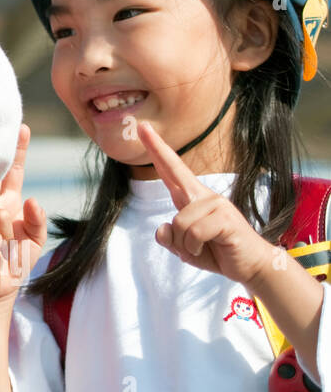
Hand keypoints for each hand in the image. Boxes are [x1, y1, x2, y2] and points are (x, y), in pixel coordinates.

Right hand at [0, 125, 47, 306]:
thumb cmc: (15, 262)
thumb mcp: (36, 241)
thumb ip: (38, 221)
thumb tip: (33, 201)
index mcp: (7, 203)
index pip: (12, 172)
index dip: (17, 151)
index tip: (21, 128)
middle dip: (3, 158)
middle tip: (4, 139)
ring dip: (7, 234)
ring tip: (3, 249)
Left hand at [141, 121, 274, 285]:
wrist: (251, 266)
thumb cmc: (217, 253)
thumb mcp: (185, 249)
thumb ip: (170, 239)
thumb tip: (162, 229)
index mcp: (192, 199)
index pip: (171, 171)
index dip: (157, 150)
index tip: (143, 129)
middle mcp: (204, 196)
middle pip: (175, 171)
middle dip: (157, 149)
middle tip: (140, 125)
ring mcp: (216, 204)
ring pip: (179, 223)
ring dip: (184, 245)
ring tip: (201, 248)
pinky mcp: (226, 218)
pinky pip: (193, 233)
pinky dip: (194, 248)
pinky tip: (209, 248)